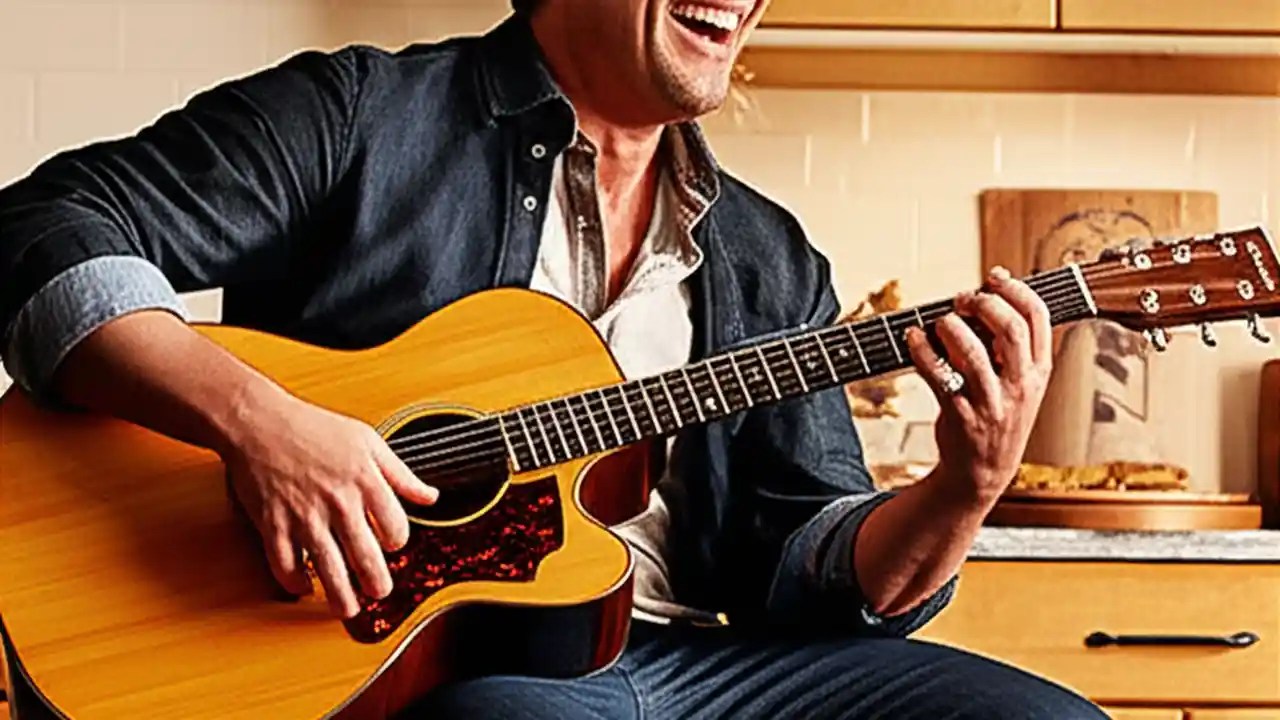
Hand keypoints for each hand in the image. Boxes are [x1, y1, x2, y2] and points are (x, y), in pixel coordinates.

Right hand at [219, 385, 438, 618]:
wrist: (259, 422)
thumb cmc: (314, 428)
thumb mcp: (368, 441)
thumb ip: (401, 474)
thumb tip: (430, 496)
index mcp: (365, 482)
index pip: (395, 528)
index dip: (397, 541)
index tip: (391, 544)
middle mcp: (339, 503)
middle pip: (367, 557)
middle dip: (377, 583)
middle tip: (379, 592)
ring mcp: (305, 517)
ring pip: (329, 570)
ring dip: (341, 597)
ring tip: (348, 609)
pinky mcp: (273, 525)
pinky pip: (286, 565)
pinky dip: (295, 582)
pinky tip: (303, 586)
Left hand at [904, 266, 1051, 506]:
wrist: (982, 471)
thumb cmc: (998, 414)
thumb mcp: (1021, 382)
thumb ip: (1011, 342)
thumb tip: (991, 286)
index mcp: (1039, 372)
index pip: (1038, 318)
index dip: (1016, 289)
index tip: (994, 277)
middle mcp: (1020, 386)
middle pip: (1010, 330)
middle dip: (984, 304)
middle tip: (962, 299)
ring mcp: (992, 403)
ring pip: (973, 354)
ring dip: (951, 327)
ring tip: (941, 321)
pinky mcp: (961, 416)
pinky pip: (939, 377)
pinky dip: (923, 352)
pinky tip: (914, 338)